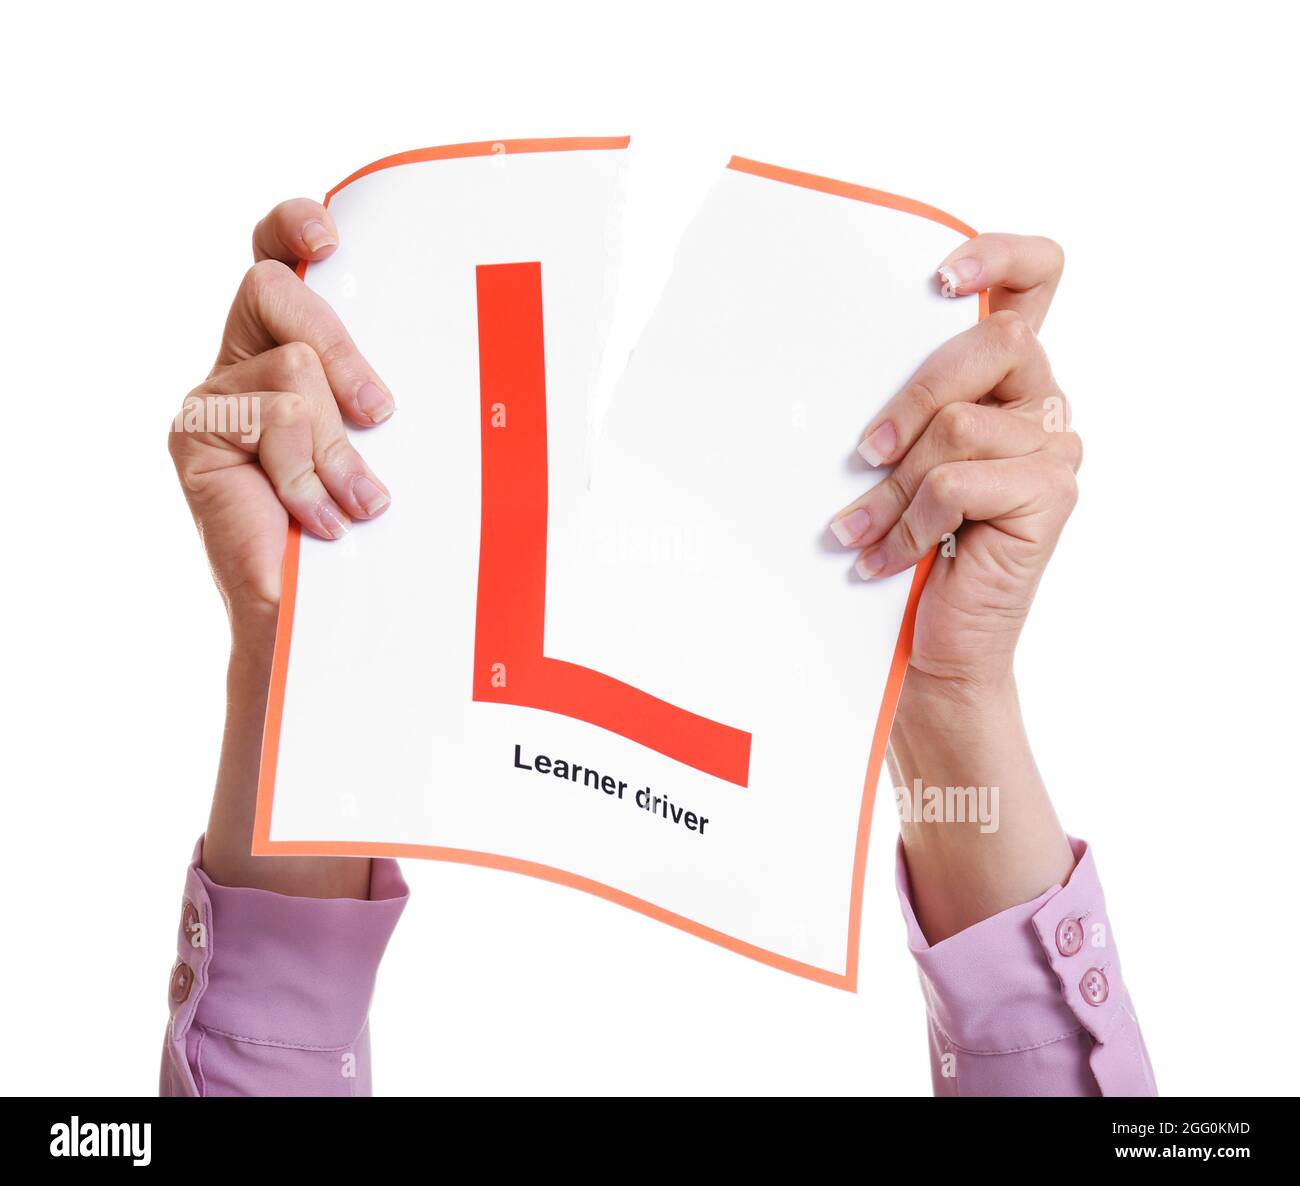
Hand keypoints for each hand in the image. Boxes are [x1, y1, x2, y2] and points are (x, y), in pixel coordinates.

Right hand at [169, 198, 395, 636]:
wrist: (318, 613)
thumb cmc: (368, 528)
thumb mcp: (394, 446)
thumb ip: (388, 393)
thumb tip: (478, 351)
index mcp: (292, 346)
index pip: (277, 256)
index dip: (293, 226)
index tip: (332, 238)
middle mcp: (245, 358)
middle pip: (275, 288)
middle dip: (340, 347)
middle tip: (380, 413)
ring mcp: (215, 395)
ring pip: (291, 367)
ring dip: (337, 444)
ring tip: (356, 502)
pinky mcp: (195, 434)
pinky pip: (269, 416)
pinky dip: (307, 473)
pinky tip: (319, 518)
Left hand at [829, 234, 1079, 691]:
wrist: (934, 644)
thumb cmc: (905, 546)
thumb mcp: (894, 458)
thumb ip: (899, 403)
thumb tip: (828, 358)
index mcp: (1004, 377)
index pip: (1037, 279)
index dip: (1000, 256)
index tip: (939, 276)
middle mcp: (1040, 402)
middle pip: (994, 340)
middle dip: (912, 398)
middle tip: (863, 454)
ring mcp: (1053, 449)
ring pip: (959, 424)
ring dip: (891, 487)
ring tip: (857, 530)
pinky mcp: (1051, 496)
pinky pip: (957, 482)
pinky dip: (910, 523)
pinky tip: (886, 557)